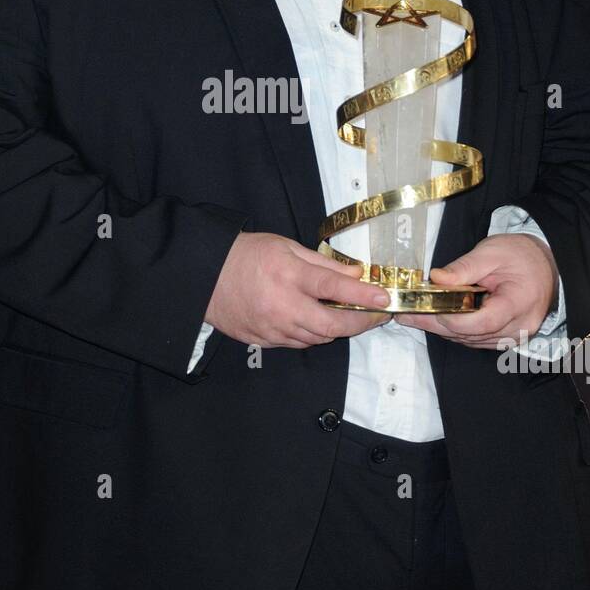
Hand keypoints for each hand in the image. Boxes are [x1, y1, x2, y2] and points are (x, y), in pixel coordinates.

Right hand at [205, 232, 392, 348]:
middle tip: (376, 315)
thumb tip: (356, 275)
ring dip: (337, 329)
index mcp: (288, 276)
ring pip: (318, 338)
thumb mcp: (286, 247)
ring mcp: (272, 328)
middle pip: (332, 326)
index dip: (363, 295)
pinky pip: (298, 343)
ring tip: (347, 314)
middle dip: (360, 323)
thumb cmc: (245, 255)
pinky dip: (312, 334)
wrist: (204, 276)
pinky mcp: (264, 341)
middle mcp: (282, 306)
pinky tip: (315, 320)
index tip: (385, 298)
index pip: (334, 288)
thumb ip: (323, 264)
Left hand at [392, 233, 558, 348]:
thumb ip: (464, 267)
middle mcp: (519, 326)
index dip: (451, 318)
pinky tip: (438, 320)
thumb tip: (436, 278)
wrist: (547, 263)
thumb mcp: (492, 252)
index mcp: (519, 303)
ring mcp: (515, 335)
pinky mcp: (509, 336)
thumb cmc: (522, 255)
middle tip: (407, 316)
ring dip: (444, 330)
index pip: (481, 322)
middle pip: (472, 334)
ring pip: (472, 340)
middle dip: (437, 325)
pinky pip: (478, 339)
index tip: (426, 308)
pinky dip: (458, 330)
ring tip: (415, 317)